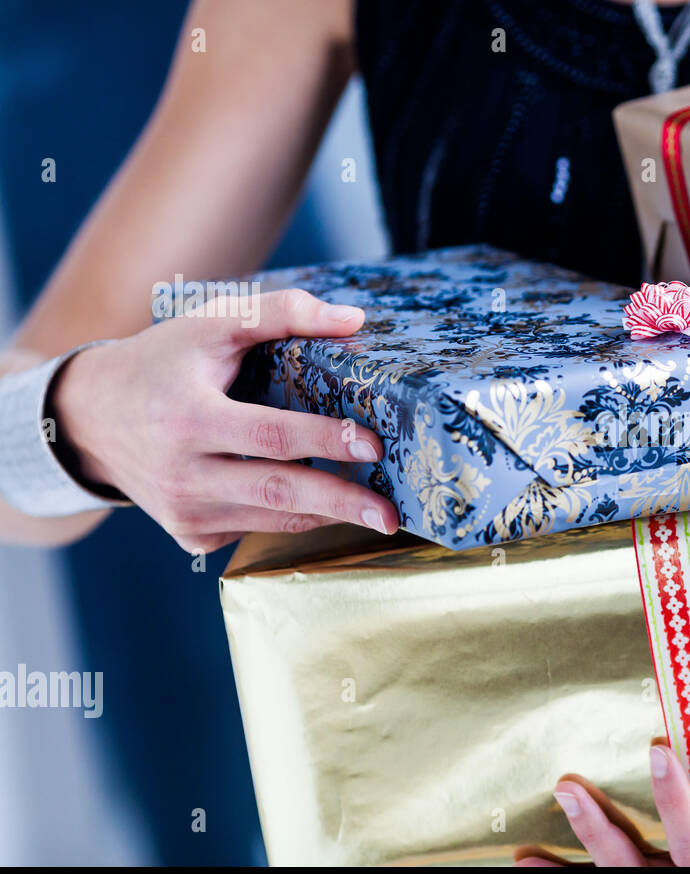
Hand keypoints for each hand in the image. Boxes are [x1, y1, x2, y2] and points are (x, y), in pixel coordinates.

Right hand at [52, 289, 399, 552]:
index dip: (327, 440)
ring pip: (273, 518)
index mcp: (189, 418)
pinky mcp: (191, 534)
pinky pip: (256, 529)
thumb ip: (281, 313)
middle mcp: (184, 474)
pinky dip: (293, 516)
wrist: (89, 418)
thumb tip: (354, 319)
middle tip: (390, 514)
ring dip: (327, 513)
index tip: (375, 445)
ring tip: (375, 508)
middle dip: (341, 503)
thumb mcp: (212, 324)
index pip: (272, 435)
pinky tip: (323, 504)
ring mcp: (185, 511)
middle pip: (278, 491)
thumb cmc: (163, 362)